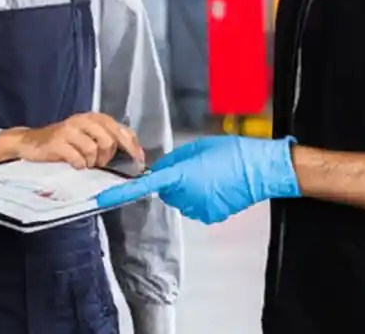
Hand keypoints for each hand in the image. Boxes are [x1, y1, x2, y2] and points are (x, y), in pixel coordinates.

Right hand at [0, 112, 143, 168]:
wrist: (32, 143)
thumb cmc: (64, 142)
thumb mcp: (88, 137)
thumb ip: (108, 140)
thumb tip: (133, 154)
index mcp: (95, 118)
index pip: (121, 130)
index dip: (132, 147)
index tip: (138, 161)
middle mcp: (84, 120)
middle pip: (109, 139)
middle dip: (107, 156)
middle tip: (99, 162)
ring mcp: (70, 129)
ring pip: (94, 149)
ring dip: (92, 161)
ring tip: (84, 162)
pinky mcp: (58, 142)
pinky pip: (78, 158)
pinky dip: (79, 164)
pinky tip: (74, 163)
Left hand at [93, 135, 299, 222]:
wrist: (261, 170)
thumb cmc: (232, 153)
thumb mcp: (198, 148)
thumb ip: (174, 160)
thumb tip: (160, 169)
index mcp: (180, 176)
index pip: (144, 186)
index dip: (122, 193)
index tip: (103, 199)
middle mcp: (186, 196)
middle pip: (167, 192)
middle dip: (173, 182)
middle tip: (195, 168)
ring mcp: (199, 209)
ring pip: (182, 200)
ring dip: (189, 191)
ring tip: (211, 176)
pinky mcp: (211, 216)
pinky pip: (197, 207)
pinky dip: (203, 199)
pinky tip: (219, 187)